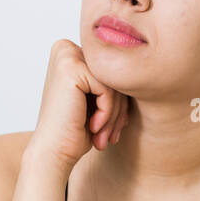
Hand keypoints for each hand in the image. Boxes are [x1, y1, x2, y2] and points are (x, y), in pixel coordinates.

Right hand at [27, 38, 129, 170]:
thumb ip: (113, 81)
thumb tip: (146, 72)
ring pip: (114, 83)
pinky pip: (108, 90)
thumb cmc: (75, 130)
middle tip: (111, 136)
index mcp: (69, 51)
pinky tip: (94, 128)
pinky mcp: (71, 68)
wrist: (53, 152)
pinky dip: (107, 113)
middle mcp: (65, 48)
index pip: (112, 72)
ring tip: (105, 137)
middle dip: (119, 110)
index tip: (115, 127)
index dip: (119, 102)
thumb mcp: (98, 101)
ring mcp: (67, 56)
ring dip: (115, 115)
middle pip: (114, 76)